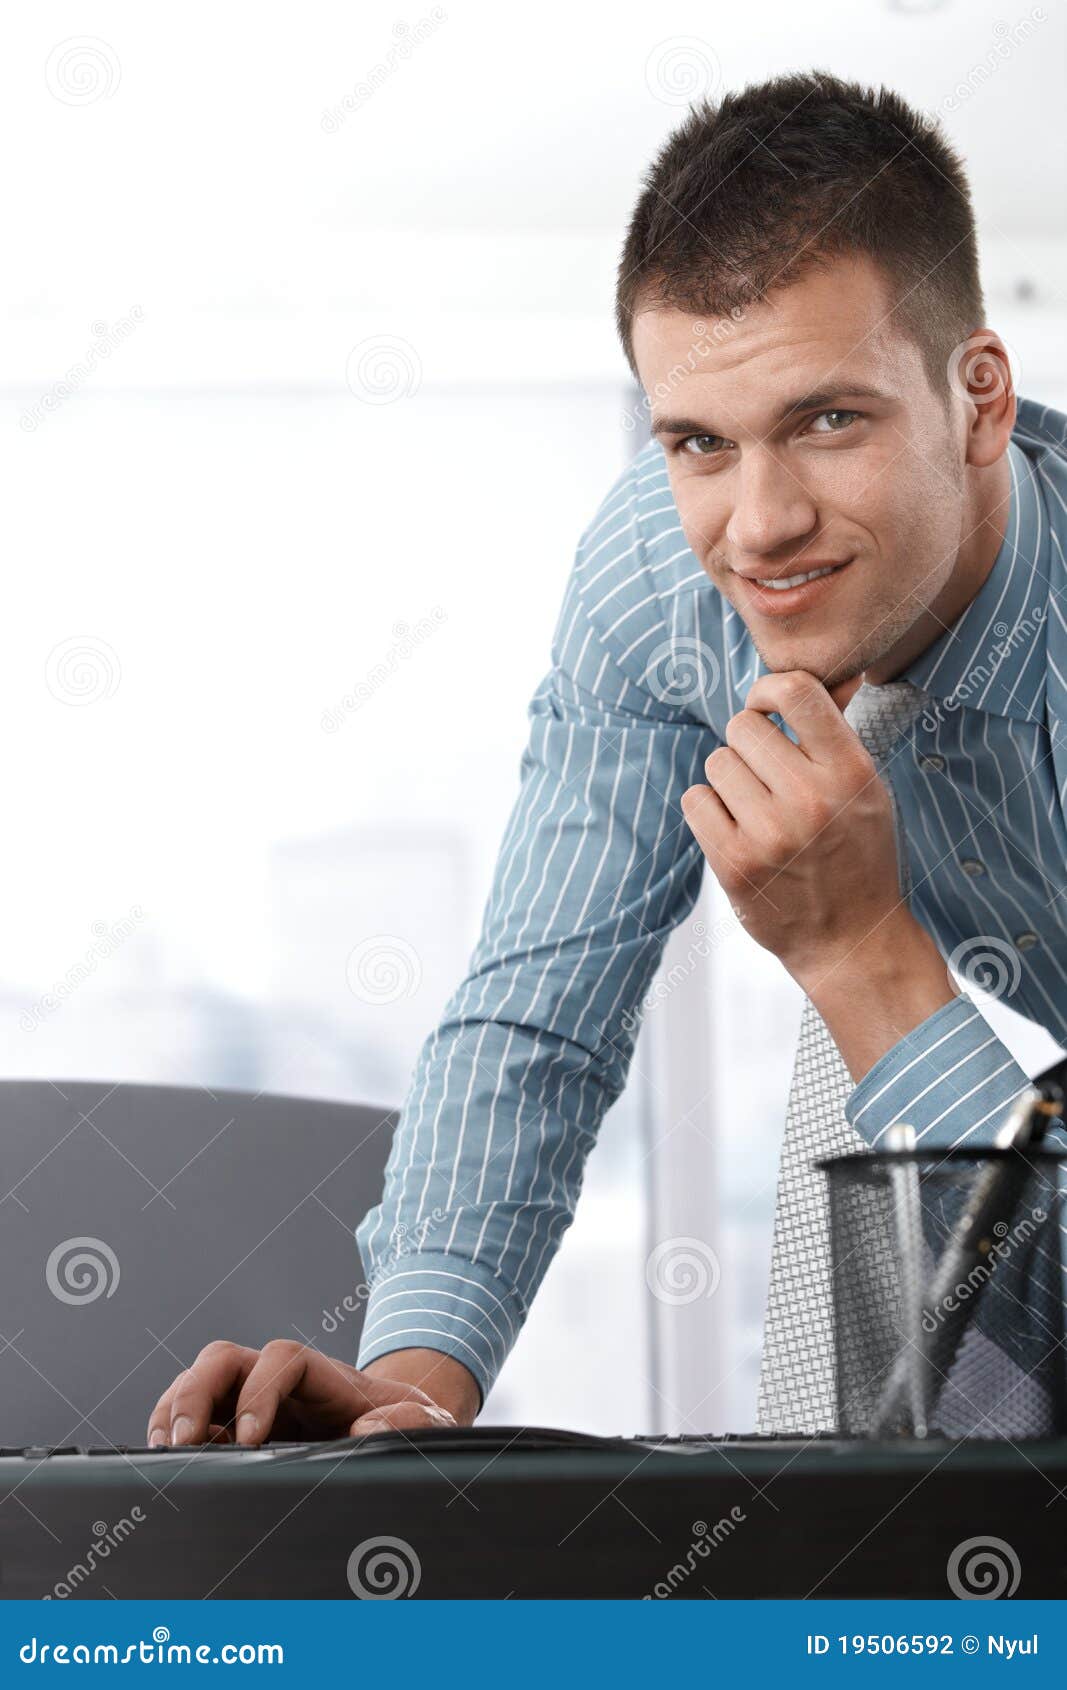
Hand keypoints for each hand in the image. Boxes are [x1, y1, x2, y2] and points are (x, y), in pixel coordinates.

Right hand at [147, 1340, 462, 1447]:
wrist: (397, 1432)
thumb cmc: (408, 1425)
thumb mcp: (428, 1423)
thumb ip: (411, 1422)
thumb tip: (368, 1427)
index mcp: (325, 1376)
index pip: (282, 1359)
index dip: (260, 1392)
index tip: (252, 1441)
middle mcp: (281, 1381)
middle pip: (224, 1359)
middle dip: (196, 1393)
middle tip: (184, 1442)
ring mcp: (253, 1400)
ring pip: (199, 1381)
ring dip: (174, 1410)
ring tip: (167, 1454)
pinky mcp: (235, 1428)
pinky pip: (191, 1415)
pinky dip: (171, 1430)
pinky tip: (171, 1462)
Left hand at [680, 669, 953, 1080]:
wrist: (851, 939)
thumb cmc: (857, 854)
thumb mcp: (867, 789)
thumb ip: (837, 733)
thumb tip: (828, 672)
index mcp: (851, 772)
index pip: (796, 692)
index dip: (770, 691)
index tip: (769, 708)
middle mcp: (811, 799)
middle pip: (743, 726)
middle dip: (749, 745)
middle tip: (768, 776)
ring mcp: (770, 834)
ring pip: (716, 763)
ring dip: (729, 780)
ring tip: (756, 808)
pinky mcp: (734, 863)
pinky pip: (695, 800)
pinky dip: (708, 809)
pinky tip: (734, 828)